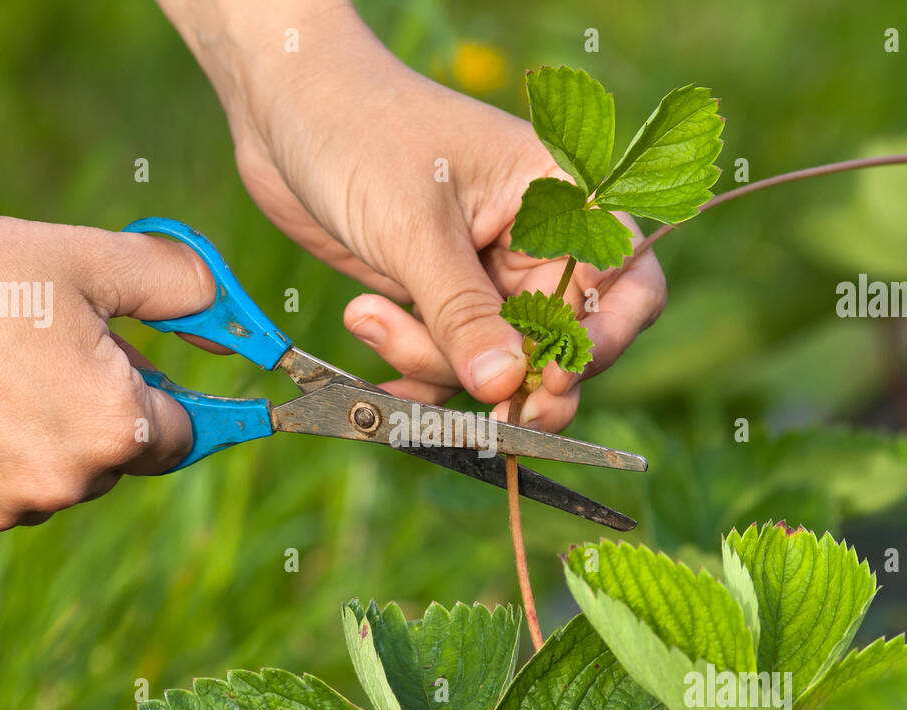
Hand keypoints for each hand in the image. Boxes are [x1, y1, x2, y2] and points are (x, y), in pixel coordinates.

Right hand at [0, 170, 213, 538]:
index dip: (161, 396)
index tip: (138, 372)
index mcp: (114, 429)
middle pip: (112, 461)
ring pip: (48, 483)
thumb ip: (183, 290)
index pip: (181, 436)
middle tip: (41, 351)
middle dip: (96, 414)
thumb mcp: (94, 261)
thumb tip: (227, 325)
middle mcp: (60, 486)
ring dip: (37, 442)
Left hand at [161, 0, 665, 431]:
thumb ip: (463, 313)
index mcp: (560, 197)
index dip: (599, 342)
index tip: (546, 380)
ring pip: (495, 362)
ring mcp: (487, 275)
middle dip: (510, 375)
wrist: (283, 107)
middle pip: (560, 342)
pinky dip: (414, 368)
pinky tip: (368, 334)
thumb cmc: (358, 133)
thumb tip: (505, 386)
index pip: (623, 286)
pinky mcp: (441, 299)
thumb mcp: (413, 228)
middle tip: (479, 406)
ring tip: (366, 317)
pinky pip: (449, 360)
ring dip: (433, 362)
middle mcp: (536, 241)